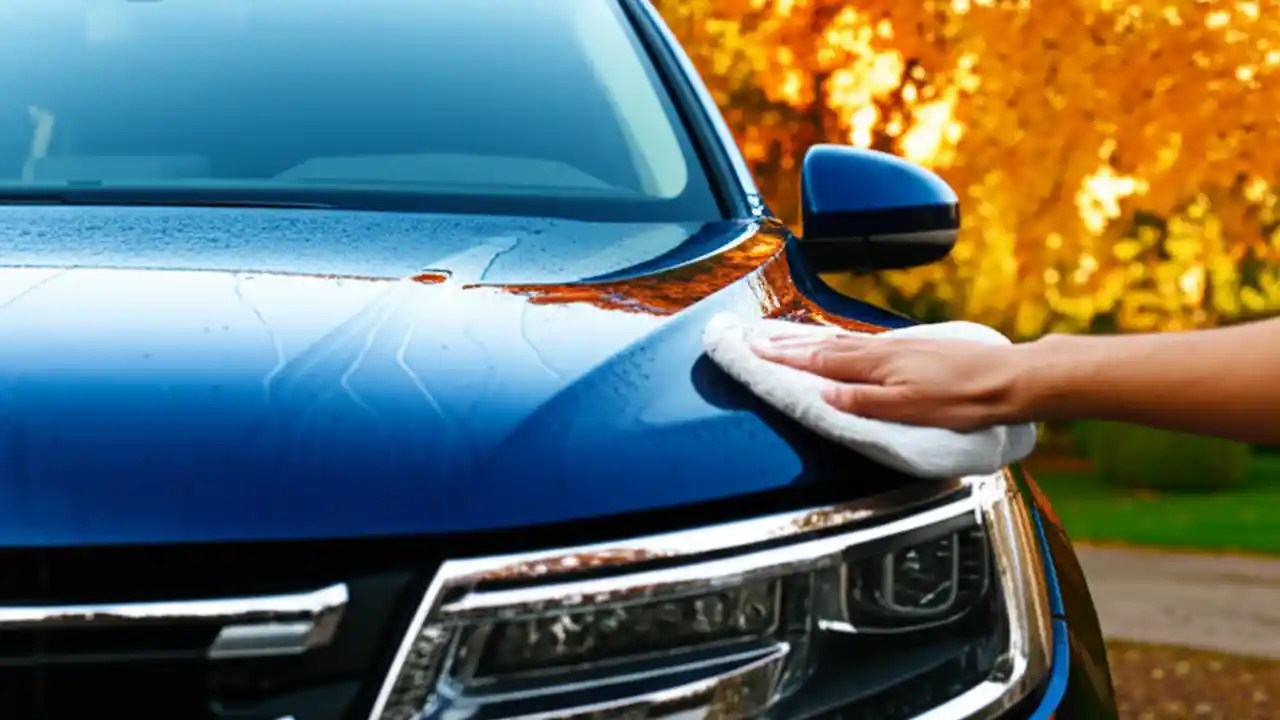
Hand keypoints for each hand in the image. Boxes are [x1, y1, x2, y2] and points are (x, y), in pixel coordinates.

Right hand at [751, 332, 1032, 429]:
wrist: (1007, 379)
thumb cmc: (963, 399)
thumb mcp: (911, 409)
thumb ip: (865, 402)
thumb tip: (824, 395)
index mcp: (876, 364)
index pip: (818, 360)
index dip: (783, 356)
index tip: (752, 349)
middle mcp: (881, 349)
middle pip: (823, 345)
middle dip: (785, 343)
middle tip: (752, 337)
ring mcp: (895, 346)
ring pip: (839, 341)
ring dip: (807, 340)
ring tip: (782, 337)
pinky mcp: (909, 348)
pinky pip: (858, 342)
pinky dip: (834, 341)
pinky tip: (835, 343)